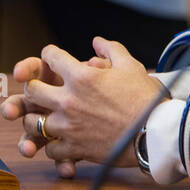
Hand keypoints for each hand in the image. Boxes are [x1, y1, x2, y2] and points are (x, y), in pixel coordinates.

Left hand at [1, 37, 163, 177]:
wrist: (156, 133)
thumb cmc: (146, 98)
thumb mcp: (130, 66)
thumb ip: (110, 49)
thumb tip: (97, 41)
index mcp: (81, 76)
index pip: (51, 57)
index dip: (50, 54)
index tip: (53, 58)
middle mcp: (69, 100)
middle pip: (32, 90)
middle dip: (34, 86)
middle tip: (42, 88)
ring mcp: (70, 126)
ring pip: (33, 122)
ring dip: (37, 118)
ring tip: (45, 116)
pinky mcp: (75, 148)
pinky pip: (50, 148)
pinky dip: (52, 144)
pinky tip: (60, 140)